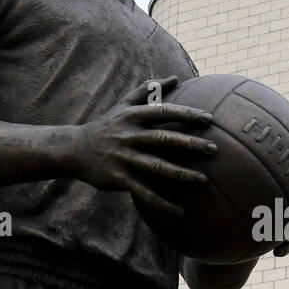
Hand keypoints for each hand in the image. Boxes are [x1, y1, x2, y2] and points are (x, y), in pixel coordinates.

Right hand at [70, 75, 216, 215]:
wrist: (73, 149)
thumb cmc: (106, 126)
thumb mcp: (123, 105)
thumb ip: (148, 91)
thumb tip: (175, 78)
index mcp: (133, 116)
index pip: (164, 112)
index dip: (187, 114)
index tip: (209, 119)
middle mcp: (128, 135)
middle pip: (164, 139)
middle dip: (190, 144)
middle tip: (214, 150)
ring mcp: (123, 157)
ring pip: (156, 167)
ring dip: (181, 174)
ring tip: (203, 181)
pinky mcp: (118, 178)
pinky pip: (143, 192)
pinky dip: (162, 203)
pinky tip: (179, 211)